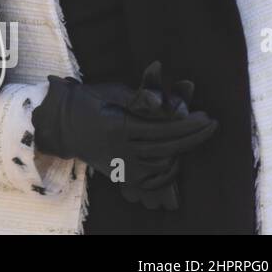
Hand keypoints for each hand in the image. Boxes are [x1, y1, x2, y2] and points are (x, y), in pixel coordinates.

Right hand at [31, 60, 216, 210]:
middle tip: (211, 124)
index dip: (188, 125)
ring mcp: (120, 166)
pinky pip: (152, 180)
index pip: (163, 130)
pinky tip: (175, 158)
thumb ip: (140, 98)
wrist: (60, 124)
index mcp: (117, 128)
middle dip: (194, 136)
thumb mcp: (111, 92)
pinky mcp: (120, 175)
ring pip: (162, 165)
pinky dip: (167, 171)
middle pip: (168, 148)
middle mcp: (120, 152)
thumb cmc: (87, 101)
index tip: (206, 117)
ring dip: (181, 152)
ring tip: (191, 137)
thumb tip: (165, 104)